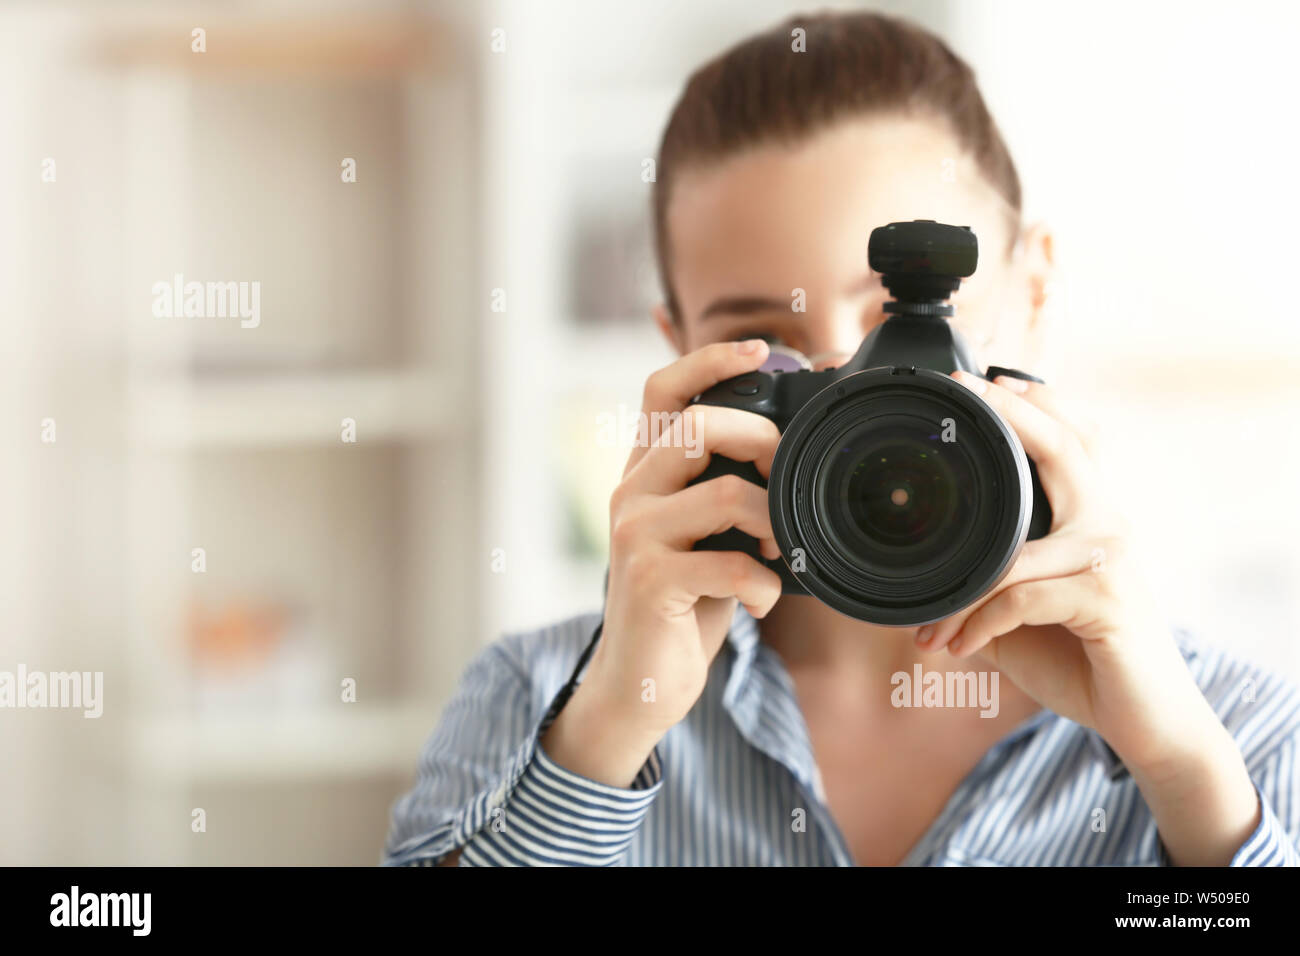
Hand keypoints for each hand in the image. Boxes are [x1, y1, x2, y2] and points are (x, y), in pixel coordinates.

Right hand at [543, 340, 783, 785]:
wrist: (638, 680)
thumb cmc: (683, 605)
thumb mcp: (702, 537)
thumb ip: (725, 492)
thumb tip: (788, 455)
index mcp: (644, 474)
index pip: (661, 391)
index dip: (707, 360)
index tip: (759, 347)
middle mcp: (630, 493)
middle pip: (697, 429)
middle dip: (761, 445)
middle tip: (788, 479)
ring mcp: (635, 535)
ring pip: (725, 494)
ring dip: (773, 524)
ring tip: (781, 553)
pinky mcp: (648, 581)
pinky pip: (731, 564)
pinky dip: (765, 585)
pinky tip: (763, 601)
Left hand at [915, 371, 1202, 769]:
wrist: (1143, 718)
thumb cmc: (1079, 655)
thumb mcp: (1024, 612)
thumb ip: (991, 582)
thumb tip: (928, 578)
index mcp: (1088, 516)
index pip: (1067, 444)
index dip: (1031, 407)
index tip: (985, 378)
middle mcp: (1106, 523)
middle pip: (1062, 448)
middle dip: (1011, 415)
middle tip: (965, 391)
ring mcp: (1110, 556)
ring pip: (1011, 553)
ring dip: (958, 597)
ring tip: (928, 630)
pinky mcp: (1107, 598)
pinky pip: (1019, 599)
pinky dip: (977, 625)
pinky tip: (956, 648)